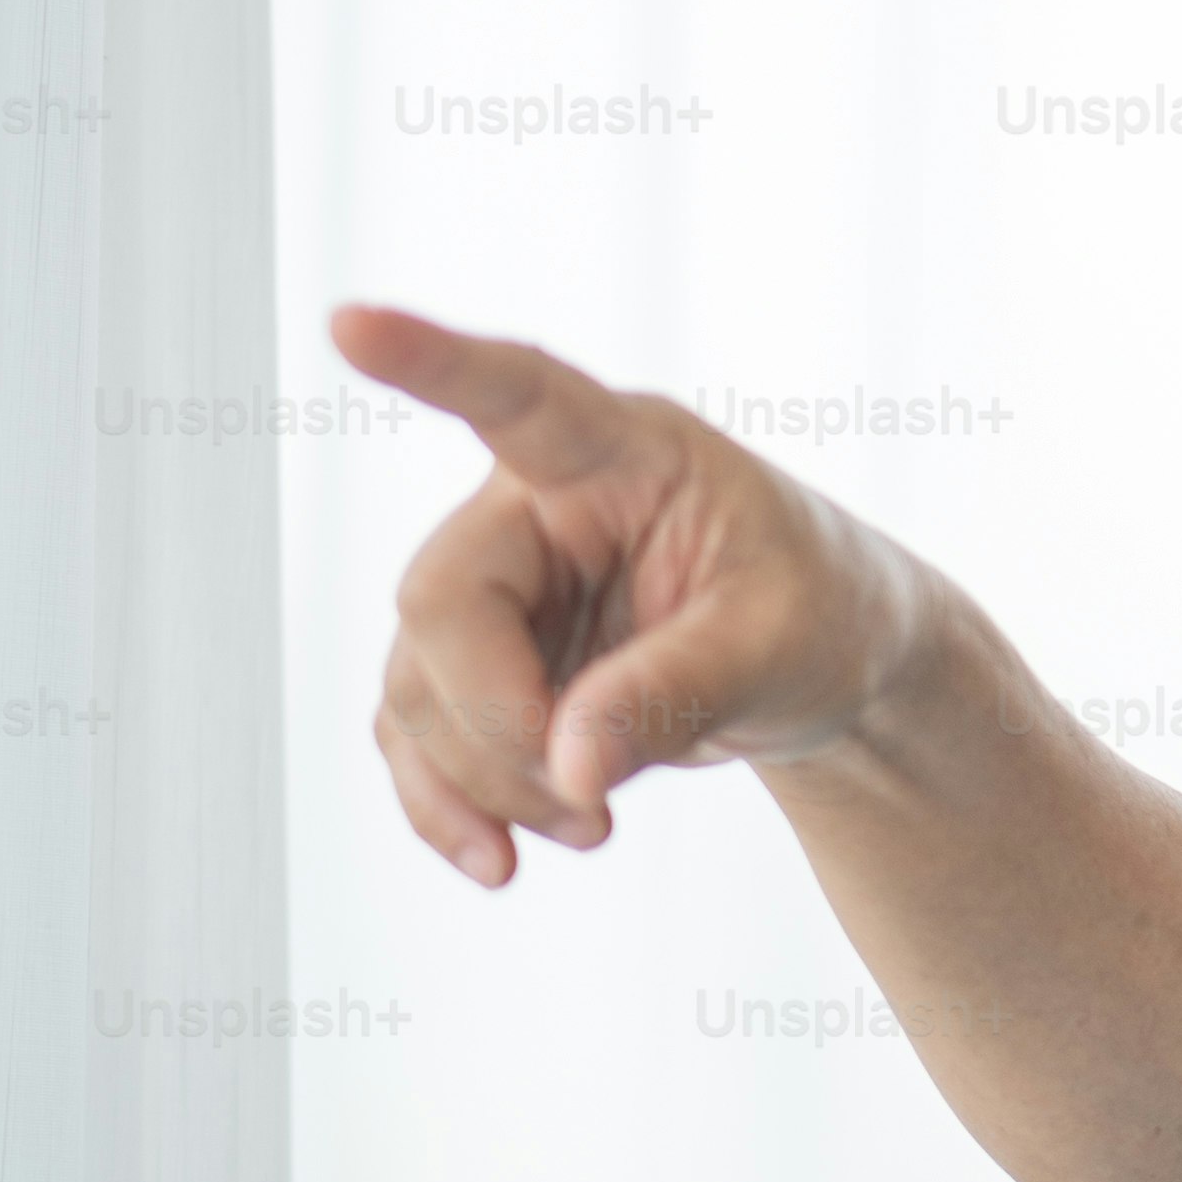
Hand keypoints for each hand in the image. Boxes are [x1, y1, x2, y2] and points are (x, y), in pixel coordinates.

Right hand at [334, 300, 923, 884]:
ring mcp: (499, 588)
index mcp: (622, 452)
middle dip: (498, 722)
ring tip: (590, 827)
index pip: (517, 393)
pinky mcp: (482, 666)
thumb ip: (676, 691)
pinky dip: (447, 805)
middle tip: (591, 803)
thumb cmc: (823, 613)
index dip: (431, 360)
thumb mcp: (781, 644)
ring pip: (417, 687)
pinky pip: (416, 738)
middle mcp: (536, 506)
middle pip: (442, 604)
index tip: (351, 320)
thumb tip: (565, 769)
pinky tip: (502, 860)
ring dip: (484, 781)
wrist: (831, 670)